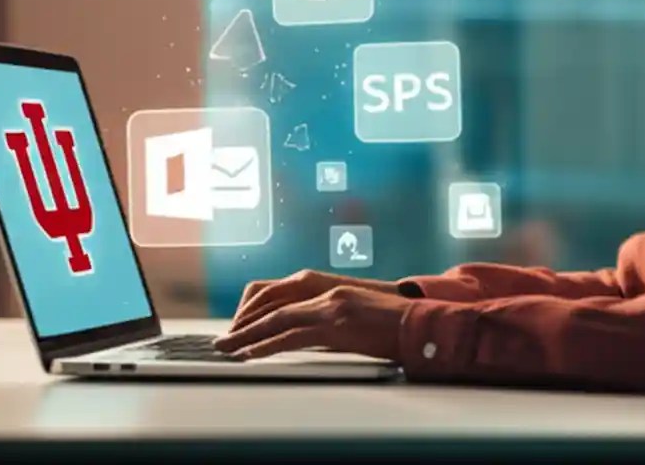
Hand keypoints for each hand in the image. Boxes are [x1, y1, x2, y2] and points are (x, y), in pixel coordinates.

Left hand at [212, 285, 411, 360]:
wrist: (421, 324)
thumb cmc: (393, 327)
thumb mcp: (354, 320)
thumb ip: (327, 324)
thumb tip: (302, 340)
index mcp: (329, 289)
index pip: (280, 295)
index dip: (255, 312)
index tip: (238, 328)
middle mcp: (326, 292)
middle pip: (272, 304)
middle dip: (244, 324)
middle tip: (223, 341)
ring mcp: (331, 306)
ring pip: (277, 320)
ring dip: (248, 336)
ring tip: (229, 350)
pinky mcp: (336, 324)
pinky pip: (291, 335)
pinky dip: (267, 345)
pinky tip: (251, 355)